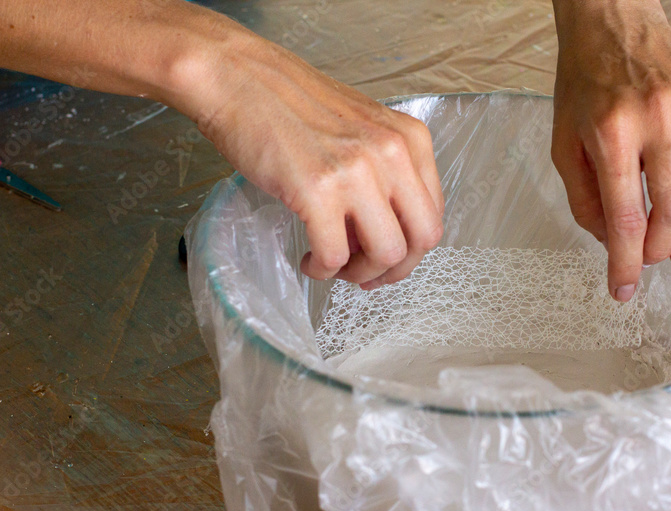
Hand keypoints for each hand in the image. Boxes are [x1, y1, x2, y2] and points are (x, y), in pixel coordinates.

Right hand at [187, 38, 444, 288]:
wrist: (237, 77)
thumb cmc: (290, 104)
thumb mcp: (360, 131)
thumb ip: (384, 174)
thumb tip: (382, 232)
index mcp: (410, 139)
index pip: (433, 215)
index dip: (410, 249)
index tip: (384, 259)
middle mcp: (392, 153)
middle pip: (420, 240)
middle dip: (393, 269)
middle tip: (363, 273)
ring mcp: (356, 172)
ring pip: (385, 254)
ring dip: (358, 274)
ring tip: (332, 264)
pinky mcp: (317, 190)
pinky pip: (334, 255)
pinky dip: (322, 269)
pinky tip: (308, 259)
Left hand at [551, 0, 670, 301]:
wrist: (610, 20)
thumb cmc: (583, 85)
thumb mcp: (562, 143)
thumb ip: (583, 198)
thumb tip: (611, 244)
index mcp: (610, 134)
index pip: (625, 217)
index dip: (625, 263)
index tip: (623, 292)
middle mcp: (655, 118)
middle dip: (662, 247)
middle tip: (653, 260)